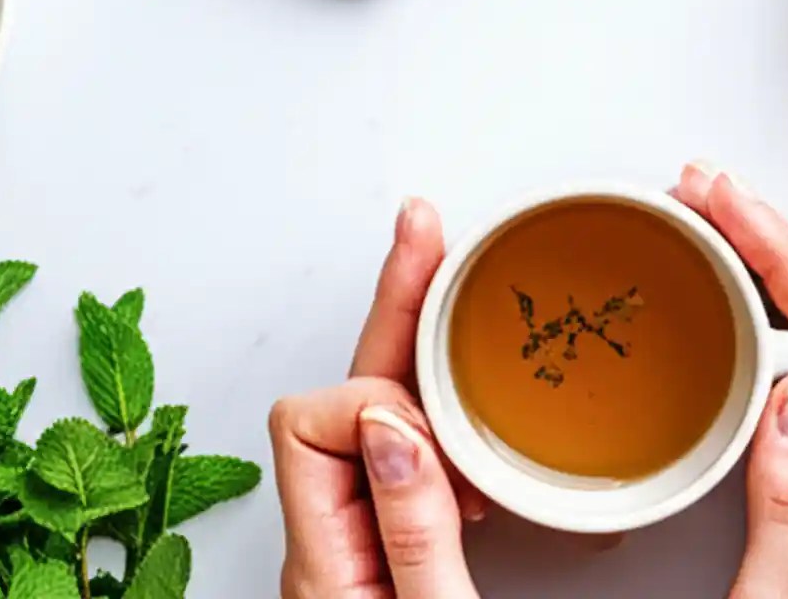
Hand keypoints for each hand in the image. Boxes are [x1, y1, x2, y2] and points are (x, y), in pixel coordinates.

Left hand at [270, 199, 484, 598]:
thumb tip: (395, 423)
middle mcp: (329, 537)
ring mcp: (356, 538)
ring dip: (417, 352)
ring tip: (459, 289)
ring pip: (373, 414)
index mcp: (325, 554)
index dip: (378, 400)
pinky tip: (472, 403)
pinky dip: (439, 411)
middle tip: (424, 234)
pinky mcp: (388, 544)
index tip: (436, 427)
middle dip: (393, 309)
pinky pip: (403, 452)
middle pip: (344, 393)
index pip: (315, 423)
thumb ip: (414, 529)